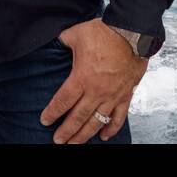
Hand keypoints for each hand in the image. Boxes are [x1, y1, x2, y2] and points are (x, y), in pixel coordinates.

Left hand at [39, 19, 148, 142]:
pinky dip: (111, 129)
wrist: (132, 32)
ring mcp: (112, 95)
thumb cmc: (104, 32)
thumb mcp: (76, 34)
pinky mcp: (126, 95)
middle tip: (58, 141)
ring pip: (96, 122)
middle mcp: (96, 91)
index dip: (52, 113)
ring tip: (74, 144)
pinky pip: (118, 117)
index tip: (45, 121)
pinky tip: (104, 137)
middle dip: (66, 131)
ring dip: (84, 135)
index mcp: (81, 77)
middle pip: (78, 117)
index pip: (62, 101)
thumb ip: (63, 41)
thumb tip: (56, 42)